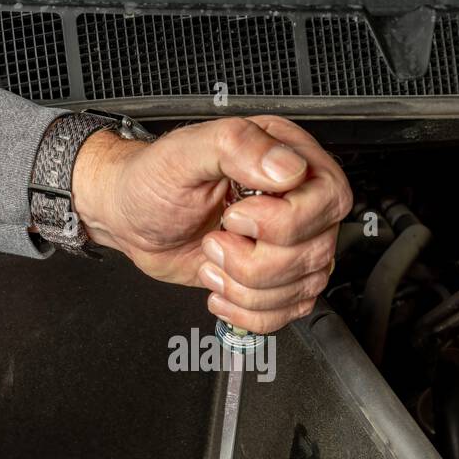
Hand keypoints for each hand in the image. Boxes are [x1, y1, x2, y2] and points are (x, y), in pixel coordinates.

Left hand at [72, 115, 351, 331]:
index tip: (234, 216)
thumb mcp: (185, 153)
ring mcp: (292, 242)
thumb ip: (236, 146)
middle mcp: (298, 200)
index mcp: (287, 157)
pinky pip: (288, 311)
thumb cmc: (153, 181)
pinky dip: (249, 311)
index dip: (282, 222)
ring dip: (245, 287)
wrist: (131, 219)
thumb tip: (286, 168)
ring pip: (302, 288)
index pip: (327, 201)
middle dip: (253, 261)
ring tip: (214, 258)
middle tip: (216, 238)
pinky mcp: (278, 277)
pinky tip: (223, 288)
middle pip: (314, 252)